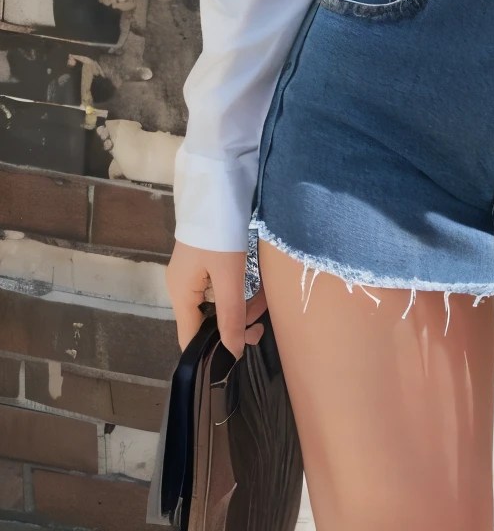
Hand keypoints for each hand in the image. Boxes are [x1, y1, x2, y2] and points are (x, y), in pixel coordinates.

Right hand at [166, 241, 267, 358]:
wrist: (221, 183)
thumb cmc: (221, 231)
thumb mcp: (229, 275)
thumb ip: (231, 315)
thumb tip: (232, 354)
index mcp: (181, 294)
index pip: (190, 339)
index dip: (212, 353)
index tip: (240, 356)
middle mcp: (184, 286)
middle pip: (208, 320)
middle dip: (236, 324)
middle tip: (262, 326)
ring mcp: (197, 272)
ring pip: (220, 302)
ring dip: (244, 305)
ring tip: (267, 302)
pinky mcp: (210, 259)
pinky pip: (225, 285)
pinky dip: (242, 289)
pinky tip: (261, 287)